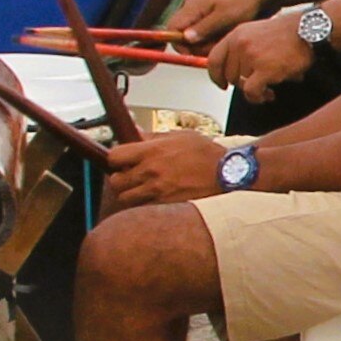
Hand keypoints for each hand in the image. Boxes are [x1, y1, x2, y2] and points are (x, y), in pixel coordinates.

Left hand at [101, 130, 233, 208]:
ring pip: (126, 198)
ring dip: (130, 194)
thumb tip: (135, 132)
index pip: (114, 157)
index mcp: (151, 151)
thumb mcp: (179, 136)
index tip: (121, 160)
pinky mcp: (166, 205)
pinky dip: (144, 205)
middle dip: (120, 179)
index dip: (115, 159)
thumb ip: (153, 136)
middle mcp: (150, 172)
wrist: (226, 173)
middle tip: (129, 176)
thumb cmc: (205, 153)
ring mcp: (157, 191)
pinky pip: (143, 208)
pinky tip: (154, 198)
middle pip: (115, 181)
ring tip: (141, 188)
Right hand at [176, 0, 267, 45]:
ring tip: (226, 38)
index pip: (171, 29)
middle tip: (218, 44)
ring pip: (195, 40)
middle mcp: (192, 12)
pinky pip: (206, 38)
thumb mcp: (225, 16)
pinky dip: (214, 41)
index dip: (179, 45)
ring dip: (208, 45)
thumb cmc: (242, 1)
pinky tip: (227, 36)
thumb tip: (185, 38)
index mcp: (192, 7)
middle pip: (183, 38)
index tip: (197, 53)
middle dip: (198, 47)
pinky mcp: (209, 22)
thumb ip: (205, 27)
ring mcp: (200, 17)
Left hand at [208, 17, 315, 93]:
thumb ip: (241, 48)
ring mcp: (251, 56)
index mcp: (236, 34)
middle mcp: (240, 44)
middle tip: (255, 86)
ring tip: (267, 89)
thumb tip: (233, 72)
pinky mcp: (264, 69)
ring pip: (240, 85)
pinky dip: (258, 97)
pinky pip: (251, 92)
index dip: (216, 76)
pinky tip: (268, 94)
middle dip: (241, 85)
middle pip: (229, 75)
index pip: (214, 59)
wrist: (308, 31)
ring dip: (253, 91)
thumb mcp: (256, 32)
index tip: (221, 83)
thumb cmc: (288, 33)